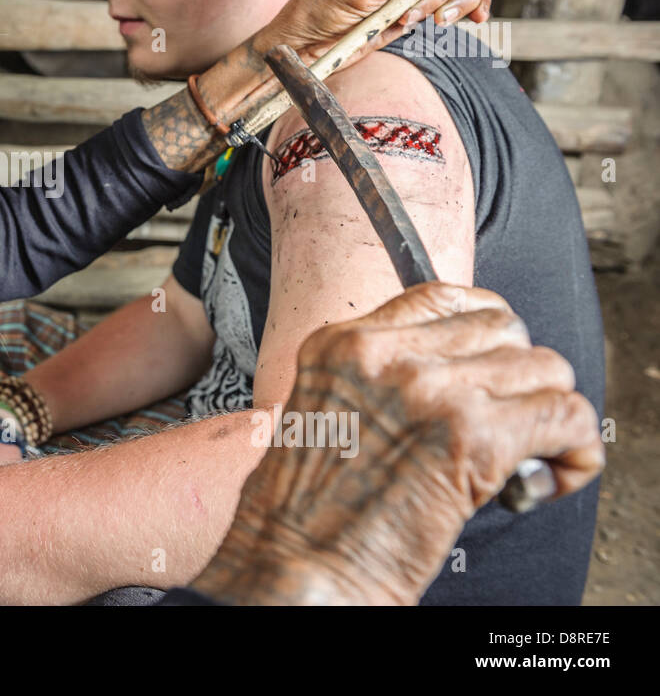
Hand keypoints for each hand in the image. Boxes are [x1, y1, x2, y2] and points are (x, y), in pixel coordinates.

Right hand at [192, 282, 604, 604]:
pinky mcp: (471, 437)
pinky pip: (565, 416)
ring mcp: (429, 390)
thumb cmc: (302, 512)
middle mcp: (385, 355)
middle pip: (502, 327)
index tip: (488, 372)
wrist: (290, 565)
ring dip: (546, 414)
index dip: (483, 335)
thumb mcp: (323, 411)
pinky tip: (545, 479)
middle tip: (504, 427)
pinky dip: (573, 452)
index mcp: (341, 344)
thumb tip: (464, 372)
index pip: (443, 298)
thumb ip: (382, 376)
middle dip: (517, 377)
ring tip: (521, 459)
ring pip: (543, 367)